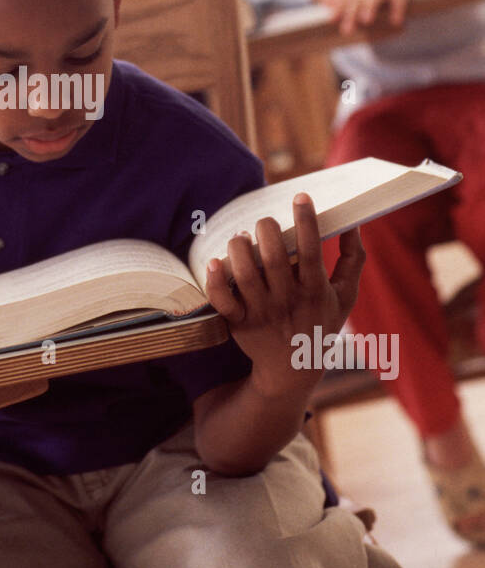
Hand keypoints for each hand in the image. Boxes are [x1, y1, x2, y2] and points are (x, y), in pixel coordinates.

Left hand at [204, 195, 364, 399]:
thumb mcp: (346, 296)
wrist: (293, 371)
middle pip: (274, 259)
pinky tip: (214, 261)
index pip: (311, 252)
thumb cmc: (320, 323)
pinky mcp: (239, 322)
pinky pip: (222, 300)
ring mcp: (261, 312)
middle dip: (267, 230)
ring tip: (242, 236)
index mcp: (315, 291)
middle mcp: (287, 301)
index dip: (306, 222)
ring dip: (239, 248)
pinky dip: (214, 280)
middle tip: (265, 221)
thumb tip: (354, 223)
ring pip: (244, 274)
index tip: (301, 197)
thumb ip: (353, 259)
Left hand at [334, 0, 421, 35]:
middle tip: (346, 31)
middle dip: (351, 15)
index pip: (346, 1)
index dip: (338, 9)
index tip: (331, 19)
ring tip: (366, 20)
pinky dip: (397, 11)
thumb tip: (330, 18)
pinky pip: (398, 1)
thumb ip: (348, 4)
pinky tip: (396, 22)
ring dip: (370, 8)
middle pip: (357, 2)